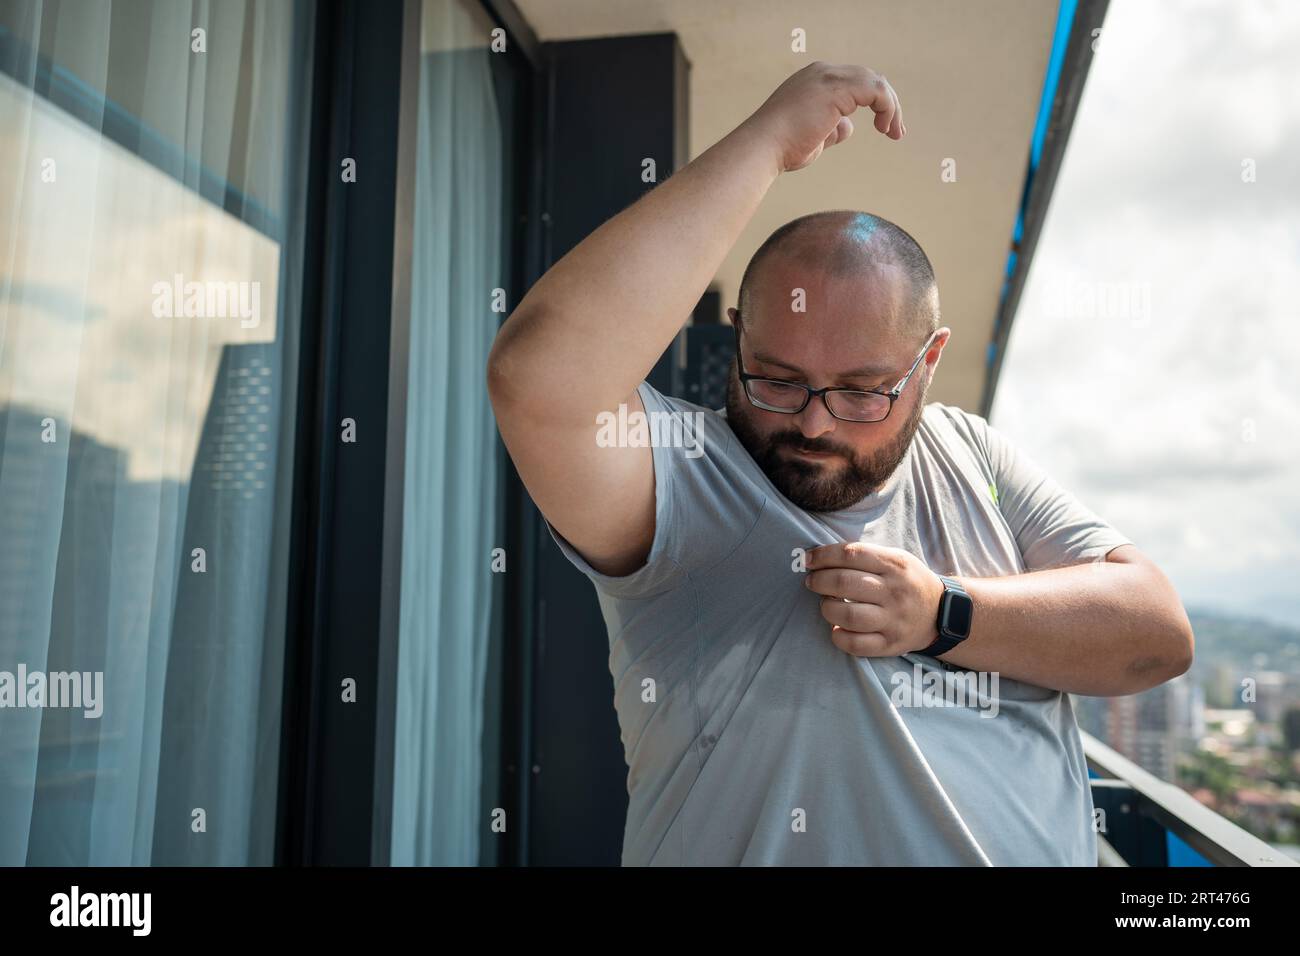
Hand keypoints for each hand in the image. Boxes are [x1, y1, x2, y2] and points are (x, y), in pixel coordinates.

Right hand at [740, 61, 904, 173]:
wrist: (763, 147)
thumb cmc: (782, 147)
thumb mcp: (813, 135)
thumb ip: (832, 128)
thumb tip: (848, 127)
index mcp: (815, 80)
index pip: (855, 83)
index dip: (875, 103)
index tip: (885, 128)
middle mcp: (822, 72)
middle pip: (869, 78)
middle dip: (888, 104)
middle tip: (897, 132)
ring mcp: (829, 77)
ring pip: (876, 82)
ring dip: (892, 107)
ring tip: (894, 133)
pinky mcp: (837, 88)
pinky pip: (877, 91)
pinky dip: (888, 108)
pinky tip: (885, 128)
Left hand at [804, 542, 943, 656]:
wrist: (942, 614)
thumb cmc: (908, 581)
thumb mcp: (896, 558)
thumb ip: (864, 555)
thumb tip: (820, 556)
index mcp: (894, 564)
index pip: (851, 554)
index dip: (823, 556)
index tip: (808, 560)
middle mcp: (894, 592)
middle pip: (845, 584)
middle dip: (819, 581)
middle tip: (812, 582)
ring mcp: (893, 620)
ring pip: (849, 616)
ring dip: (827, 608)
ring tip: (826, 604)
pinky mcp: (890, 644)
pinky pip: (857, 645)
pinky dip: (839, 637)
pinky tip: (836, 628)